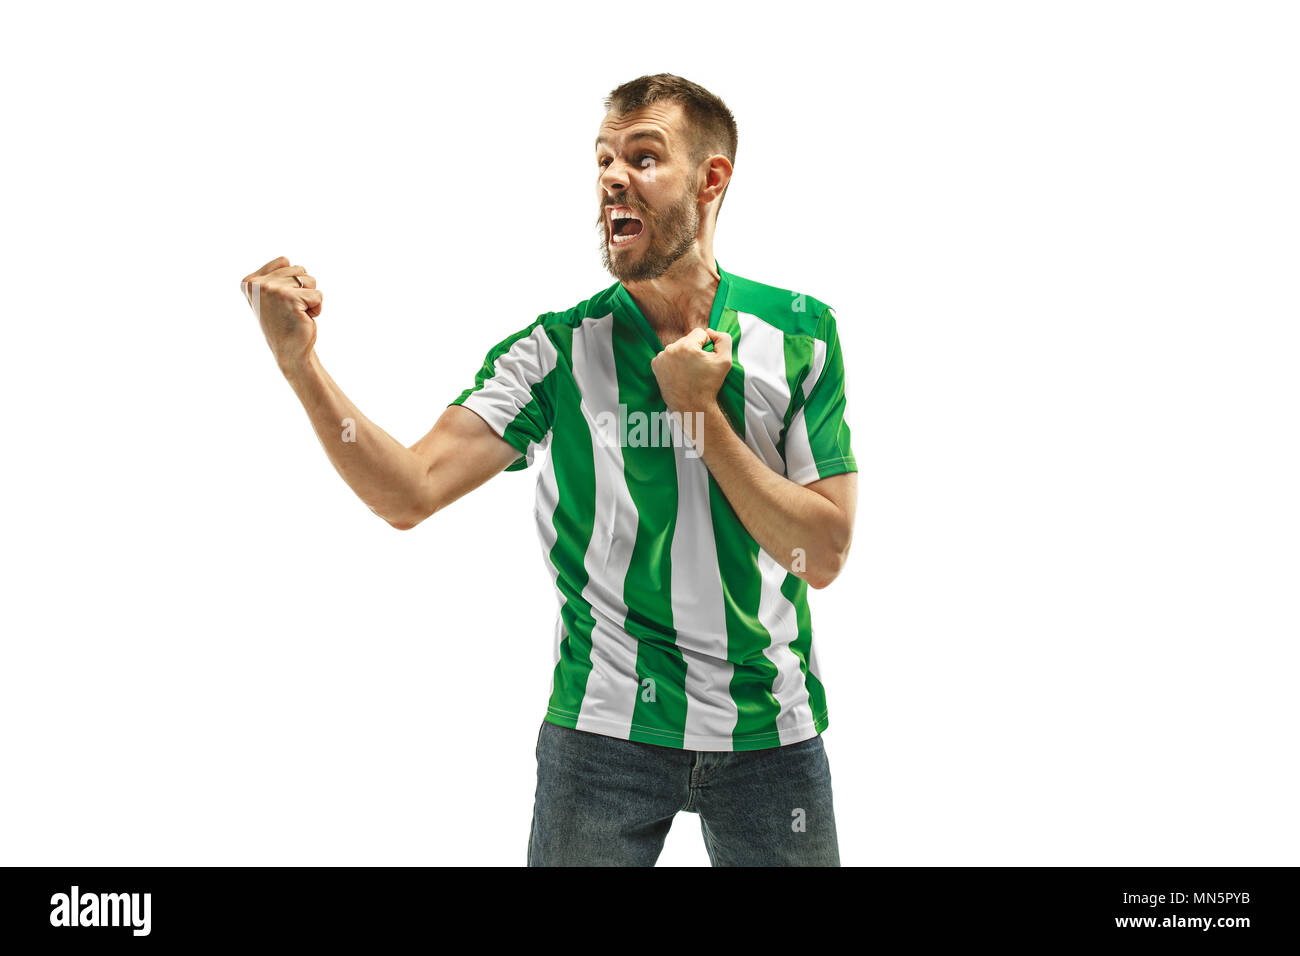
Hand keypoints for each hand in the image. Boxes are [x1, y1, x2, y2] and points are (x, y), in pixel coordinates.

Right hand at [240, 255, 322, 376]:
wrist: (290, 353)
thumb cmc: (284, 324)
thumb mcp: (270, 297)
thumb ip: (274, 276)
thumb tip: (287, 259)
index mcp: (249, 282)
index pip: (284, 261)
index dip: (292, 281)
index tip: (283, 301)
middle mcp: (257, 284)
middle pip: (299, 269)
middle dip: (303, 289)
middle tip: (291, 309)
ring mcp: (271, 290)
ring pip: (309, 280)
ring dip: (310, 298)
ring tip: (297, 313)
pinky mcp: (289, 299)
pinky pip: (318, 295)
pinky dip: (317, 308)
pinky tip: (304, 319)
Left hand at [650, 327, 731, 414]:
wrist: (692, 406)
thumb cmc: (709, 385)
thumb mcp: (725, 361)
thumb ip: (723, 339)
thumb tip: (710, 332)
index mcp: (686, 346)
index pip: (699, 333)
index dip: (706, 345)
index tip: (706, 359)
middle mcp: (670, 349)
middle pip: (687, 340)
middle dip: (694, 350)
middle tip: (697, 368)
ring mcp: (661, 358)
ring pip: (677, 347)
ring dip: (683, 355)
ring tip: (688, 372)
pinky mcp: (655, 365)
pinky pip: (667, 356)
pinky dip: (673, 362)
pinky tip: (679, 373)